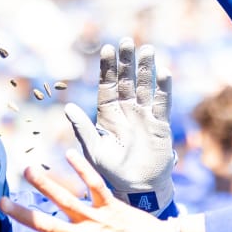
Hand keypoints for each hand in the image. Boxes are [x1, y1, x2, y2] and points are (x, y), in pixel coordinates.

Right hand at [0, 149, 196, 231]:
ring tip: (28, 169)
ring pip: (66, 199)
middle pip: (47, 225)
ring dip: (46, 183)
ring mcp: (98, 220)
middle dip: (23, 214)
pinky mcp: (112, 205)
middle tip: (2, 202)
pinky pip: (94, 184)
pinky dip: (83, 169)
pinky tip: (68, 153)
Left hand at [81, 39, 174, 214]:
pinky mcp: (160, 125)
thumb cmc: (111, 173)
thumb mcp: (93, 150)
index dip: (107, 68)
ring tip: (147, 49)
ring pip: (145, 87)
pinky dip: (163, 88)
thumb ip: (82, 128)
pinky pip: (162, 103)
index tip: (107, 49)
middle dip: (126, 62)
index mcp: (108, 115)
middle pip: (126, 81)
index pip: (107, 85)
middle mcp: (127, 111)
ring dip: (145, 69)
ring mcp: (144, 116)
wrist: (136, 190)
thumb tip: (68, 107)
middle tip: (127, 42)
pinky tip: (163, 72)